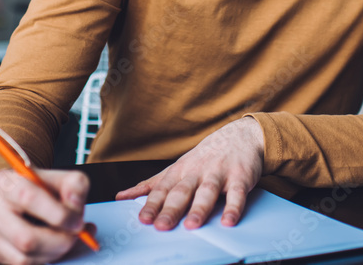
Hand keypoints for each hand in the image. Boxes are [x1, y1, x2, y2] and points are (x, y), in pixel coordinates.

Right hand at [0, 168, 94, 264]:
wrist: (7, 194)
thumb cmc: (33, 187)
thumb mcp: (55, 177)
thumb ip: (73, 185)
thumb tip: (76, 205)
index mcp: (5, 182)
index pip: (29, 198)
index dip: (58, 215)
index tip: (77, 222)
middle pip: (25, 238)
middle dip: (58, 242)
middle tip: (75, 236)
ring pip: (23, 257)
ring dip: (52, 253)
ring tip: (65, 240)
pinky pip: (20, 264)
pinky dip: (43, 259)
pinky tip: (52, 246)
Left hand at [115, 117, 264, 230]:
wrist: (240, 136)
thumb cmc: (204, 156)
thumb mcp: (176, 167)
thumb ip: (152, 184)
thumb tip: (122, 196)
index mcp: (179, 171)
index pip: (162, 189)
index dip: (152, 204)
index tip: (143, 219)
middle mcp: (196, 171)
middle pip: (182, 191)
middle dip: (171, 209)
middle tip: (162, 226)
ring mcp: (218, 173)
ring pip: (207, 191)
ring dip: (199, 208)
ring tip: (192, 225)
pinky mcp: (239, 177)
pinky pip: (236, 194)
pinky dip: (233, 207)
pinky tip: (228, 221)